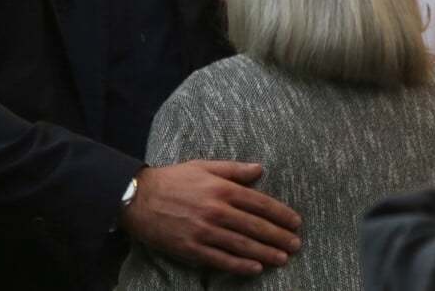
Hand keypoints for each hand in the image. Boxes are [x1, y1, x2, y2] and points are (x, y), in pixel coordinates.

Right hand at [122, 160, 301, 274]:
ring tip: (283, 258)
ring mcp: (204, 231)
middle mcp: (216, 210)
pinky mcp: (191, 248)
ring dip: (266, 253)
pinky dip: (240, 265)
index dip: (281, 214)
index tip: (295, 222)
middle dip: (279, 236)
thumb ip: (233, 169)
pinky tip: (255, 268)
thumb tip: (260, 169)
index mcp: (222, 188)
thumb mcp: (204, 166)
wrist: (138, 198)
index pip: (260, 203)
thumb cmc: (173, 179)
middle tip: (296, 244)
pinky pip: (221, 259)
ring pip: (242, 245)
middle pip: (255, 226)